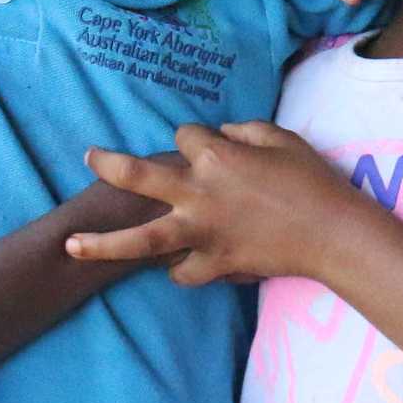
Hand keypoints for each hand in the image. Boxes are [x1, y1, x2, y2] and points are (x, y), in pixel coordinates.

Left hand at [65, 122, 365, 286]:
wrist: (331, 233)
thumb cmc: (311, 181)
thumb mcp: (281, 138)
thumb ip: (244, 131)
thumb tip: (222, 134)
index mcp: (216, 156)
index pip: (184, 137)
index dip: (193, 139)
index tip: (204, 145)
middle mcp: (199, 192)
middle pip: (136, 176)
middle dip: (108, 165)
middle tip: (88, 158)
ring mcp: (201, 233)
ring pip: (138, 241)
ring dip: (101, 244)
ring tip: (71, 247)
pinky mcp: (213, 264)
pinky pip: (181, 271)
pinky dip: (179, 268)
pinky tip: (179, 264)